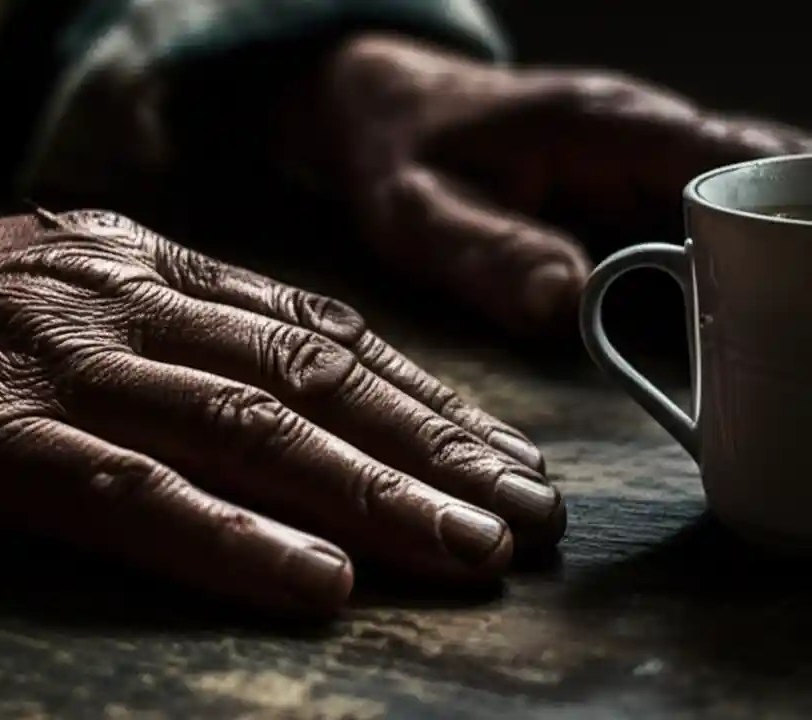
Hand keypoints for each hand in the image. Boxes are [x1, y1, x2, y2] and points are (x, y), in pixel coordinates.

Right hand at [0, 211, 561, 615]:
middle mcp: (110, 299)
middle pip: (308, 376)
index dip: (419, 395)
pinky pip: (129, 495)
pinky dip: (229, 541)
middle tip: (528, 513)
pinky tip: (314, 582)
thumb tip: (266, 375)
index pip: (311, 329)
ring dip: (372, 494)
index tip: (498, 451)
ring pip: (247, 430)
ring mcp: (52, 365)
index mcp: (129, 262)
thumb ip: (150, 322)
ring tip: (470, 553)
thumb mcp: (38, 289)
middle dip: (433, 448)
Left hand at [277, 35, 811, 334]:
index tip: (788, 291)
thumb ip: (488, 254)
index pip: (733, 163)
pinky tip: (743, 301)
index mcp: (606, 128)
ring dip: (773, 246)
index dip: (776, 222)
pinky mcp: (641, 178)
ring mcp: (651, 151)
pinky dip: (743, 245)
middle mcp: (647, 130)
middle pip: (766, 177)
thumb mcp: (418, 215)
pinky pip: (719, 204)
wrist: (392, 109)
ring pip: (754, 188)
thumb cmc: (402, 155)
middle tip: (788, 323)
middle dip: (788, 242)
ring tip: (779, 322)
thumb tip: (566, 303)